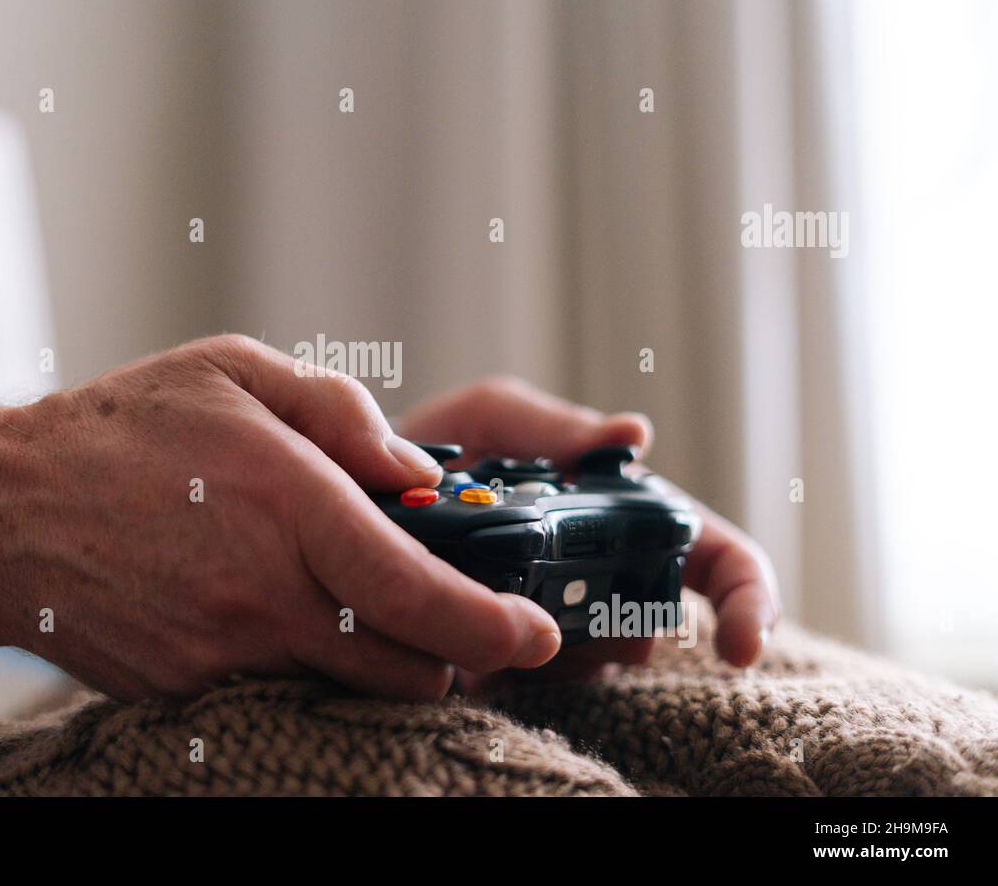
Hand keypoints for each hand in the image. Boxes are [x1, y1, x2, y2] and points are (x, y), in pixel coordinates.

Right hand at [0, 335, 563, 701]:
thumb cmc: (120, 427)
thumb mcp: (234, 372)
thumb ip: (341, 413)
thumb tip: (421, 480)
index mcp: (288, 505)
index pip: (419, 594)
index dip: (494, 627)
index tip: (535, 636)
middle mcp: (262, 595)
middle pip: (402, 667)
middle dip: (444, 650)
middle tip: (442, 610)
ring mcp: (223, 654)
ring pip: (346, 689)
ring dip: (376, 659)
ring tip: (349, 599)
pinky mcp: (189, 691)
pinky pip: (280, 693)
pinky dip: (306, 666)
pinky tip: (275, 611)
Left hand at [397, 376, 780, 684]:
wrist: (350, 495)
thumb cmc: (437, 451)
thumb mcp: (493, 417)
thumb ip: (556, 424)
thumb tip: (637, 434)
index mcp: (620, 517)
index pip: (716, 561)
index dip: (748, 603)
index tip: (742, 648)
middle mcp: (598, 578)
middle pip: (655, 624)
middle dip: (632, 625)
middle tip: (578, 607)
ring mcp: (552, 625)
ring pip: (592, 661)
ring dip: (561, 640)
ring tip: (500, 593)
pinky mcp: (496, 660)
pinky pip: (522, 680)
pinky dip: (502, 656)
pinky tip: (464, 617)